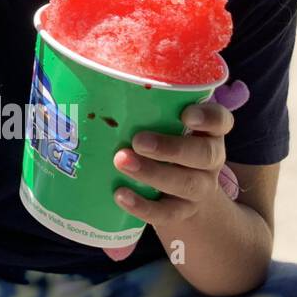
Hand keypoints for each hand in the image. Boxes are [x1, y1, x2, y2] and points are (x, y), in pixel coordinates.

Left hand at [101, 83, 245, 260]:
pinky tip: (120, 195)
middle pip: (205, 155)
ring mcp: (200, 187)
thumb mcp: (158, 122)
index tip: (186, 114)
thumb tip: (75, 85)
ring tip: (122, 162)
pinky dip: (144, 206)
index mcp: (206, 132)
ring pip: (188, 183)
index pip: (220, 121)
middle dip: (172, 148)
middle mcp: (209, 158)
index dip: (208, 117)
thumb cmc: (160, 142)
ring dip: (153, 174)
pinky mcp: (183, 210)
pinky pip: (168, 212)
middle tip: (138, 141)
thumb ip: (133, 107)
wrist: (181, 192)